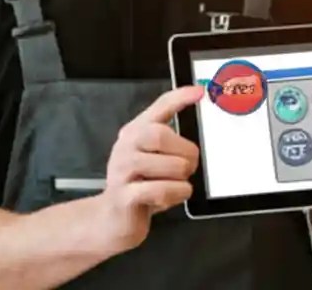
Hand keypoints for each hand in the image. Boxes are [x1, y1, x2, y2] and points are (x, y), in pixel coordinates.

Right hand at [96, 85, 202, 253]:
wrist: (112, 220)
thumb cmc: (138, 185)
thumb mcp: (152, 156)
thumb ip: (169, 134)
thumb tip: (193, 101)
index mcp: (134, 132)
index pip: (159, 107)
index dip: (180, 98)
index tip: (200, 92)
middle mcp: (126, 147)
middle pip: (162, 135)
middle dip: (186, 153)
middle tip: (188, 166)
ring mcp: (122, 171)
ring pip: (171, 166)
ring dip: (182, 180)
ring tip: (174, 186)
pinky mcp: (125, 196)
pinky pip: (162, 190)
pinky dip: (176, 194)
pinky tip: (170, 196)